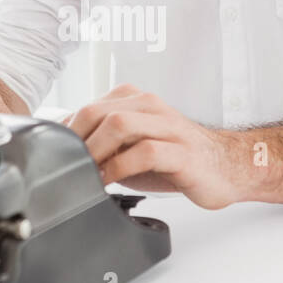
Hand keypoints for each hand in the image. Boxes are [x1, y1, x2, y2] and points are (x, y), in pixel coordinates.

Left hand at [63, 83, 234, 209]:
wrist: (226, 167)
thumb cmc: (176, 158)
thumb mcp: (132, 146)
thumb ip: (103, 142)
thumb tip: (63, 148)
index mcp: (137, 101)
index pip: (90, 107)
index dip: (67, 132)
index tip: (56, 156)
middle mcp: (151, 107)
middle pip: (99, 112)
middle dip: (76, 140)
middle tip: (66, 166)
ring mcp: (168, 127)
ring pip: (120, 125)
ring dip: (95, 151)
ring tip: (85, 173)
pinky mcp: (182, 152)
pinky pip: (145, 152)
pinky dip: (120, 167)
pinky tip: (110, 181)